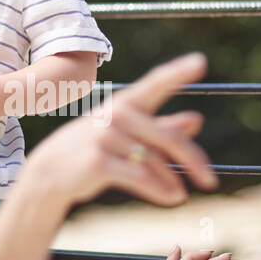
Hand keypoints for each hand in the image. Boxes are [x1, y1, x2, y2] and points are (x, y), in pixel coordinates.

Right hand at [23, 52, 216, 209]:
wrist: (50, 174)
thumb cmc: (92, 150)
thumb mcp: (126, 136)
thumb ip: (161, 128)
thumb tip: (196, 120)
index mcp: (124, 104)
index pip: (155, 84)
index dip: (177, 73)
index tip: (201, 61)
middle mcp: (115, 114)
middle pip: (167, 137)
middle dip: (193, 159)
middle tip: (211, 181)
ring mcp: (104, 136)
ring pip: (153, 161)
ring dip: (171, 181)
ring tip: (181, 196)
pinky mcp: (97, 161)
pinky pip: (139, 177)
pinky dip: (159, 190)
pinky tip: (173, 198)